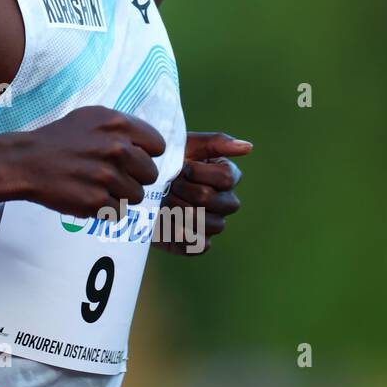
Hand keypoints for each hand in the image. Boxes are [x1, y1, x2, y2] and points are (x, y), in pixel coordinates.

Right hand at [19, 106, 165, 216]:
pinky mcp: (97, 201)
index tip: (130, 157)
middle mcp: (116, 148)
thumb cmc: (60, 139)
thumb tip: (150, 146)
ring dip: (120, 194)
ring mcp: (107, 176)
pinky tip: (88, 195)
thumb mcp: (91, 118)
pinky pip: (119, 211)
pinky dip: (106, 208)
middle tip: (110, 174)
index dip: (145, 154)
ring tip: (97, 185)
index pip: (157, 146)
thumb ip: (123, 127)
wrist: (27, 161)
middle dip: (133, 177)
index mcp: (118, 124)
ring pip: (136, 195)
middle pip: (150, 174)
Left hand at [157, 131, 250, 254]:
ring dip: (178, 210)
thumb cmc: (165, 161)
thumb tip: (249, 147)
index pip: (225, 178)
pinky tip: (165, 220)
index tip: (180, 167)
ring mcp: (213, 224)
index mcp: (227, 177)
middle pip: (212, 200)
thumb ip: (217, 142)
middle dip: (184, 190)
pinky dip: (179, 233)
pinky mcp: (197, 243)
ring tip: (163, 200)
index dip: (197, 172)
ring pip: (208, 223)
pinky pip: (198, 244)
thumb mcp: (186, 144)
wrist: (137, 185)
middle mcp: (225, 202)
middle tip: (168, 184)